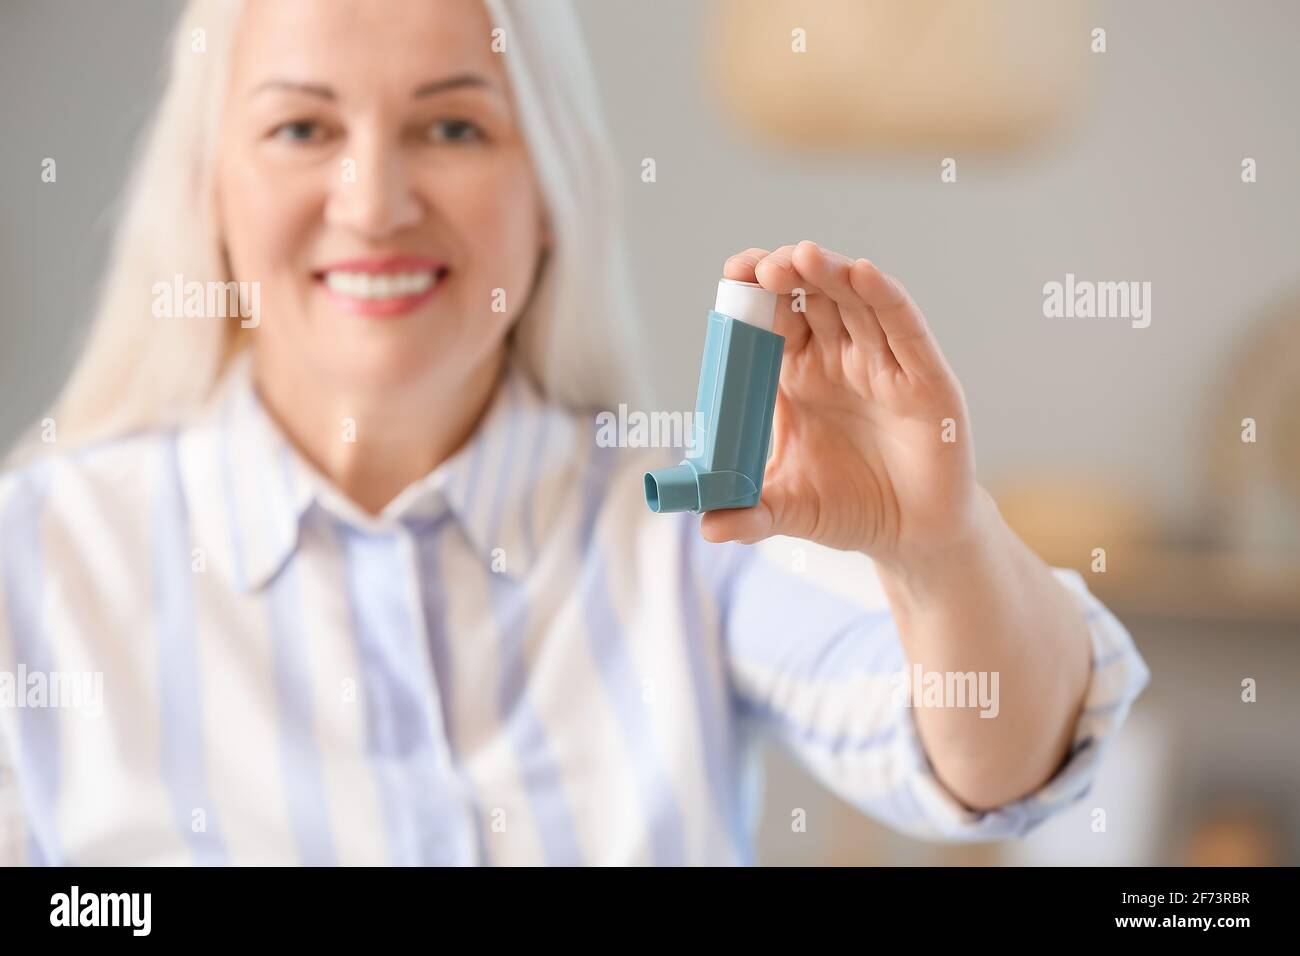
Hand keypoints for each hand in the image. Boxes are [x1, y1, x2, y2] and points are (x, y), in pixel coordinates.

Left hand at [700, 241, 990, 563]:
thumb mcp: (790, 510)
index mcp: (797, 377)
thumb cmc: (850, 509)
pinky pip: (904, 329)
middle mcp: (838, 359)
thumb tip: (705, 528)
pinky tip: (864, 275)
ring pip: (856, 301)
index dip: (754, 293)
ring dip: (830, 274)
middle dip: (788, 274)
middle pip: (812, 297)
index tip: (733, 275)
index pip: (773, 318)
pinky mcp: (925, 379)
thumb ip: (749, 515)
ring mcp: (883, 364)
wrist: (912, 537)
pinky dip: (885, 298)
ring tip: (802, 257)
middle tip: (763, 266)